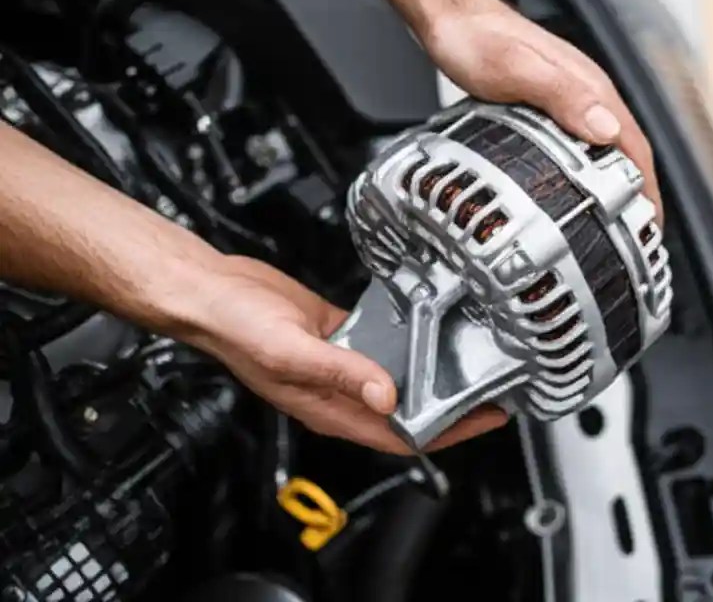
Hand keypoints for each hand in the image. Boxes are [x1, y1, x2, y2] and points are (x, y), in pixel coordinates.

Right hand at [175, 256, 507, 453]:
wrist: (207, 290)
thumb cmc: (234, 328)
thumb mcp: (292, 353)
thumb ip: (342, 373)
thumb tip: (387, 395)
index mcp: (330, 409)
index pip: (402, 434)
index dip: (448, 431)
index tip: (486, 419)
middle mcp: (339, 391)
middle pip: (408, 409)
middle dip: (451, 406)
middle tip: (494, 391)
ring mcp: (340, 362)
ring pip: (397, 375)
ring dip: (431, 372)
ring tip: (470, 360)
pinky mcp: (338, 333)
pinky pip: (380, 342)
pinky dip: (406, 338)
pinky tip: (428, 324)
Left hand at [424, 0, 662, 223]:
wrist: (452, 15)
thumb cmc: (478, 38)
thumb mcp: (519, 70)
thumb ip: (564, 96)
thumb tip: (607, 128)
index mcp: (590, 87)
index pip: (635, 144)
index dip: (648, 188)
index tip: (651, 222)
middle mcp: (587, 91)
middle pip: (627, 149)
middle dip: (638, 193)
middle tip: (636, 235)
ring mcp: (570, 96)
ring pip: (605, 147)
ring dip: (614, 183)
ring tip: (611, 219)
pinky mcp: (550, 101)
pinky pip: (580, 141)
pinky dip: (587, 169)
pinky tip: (573, 184)